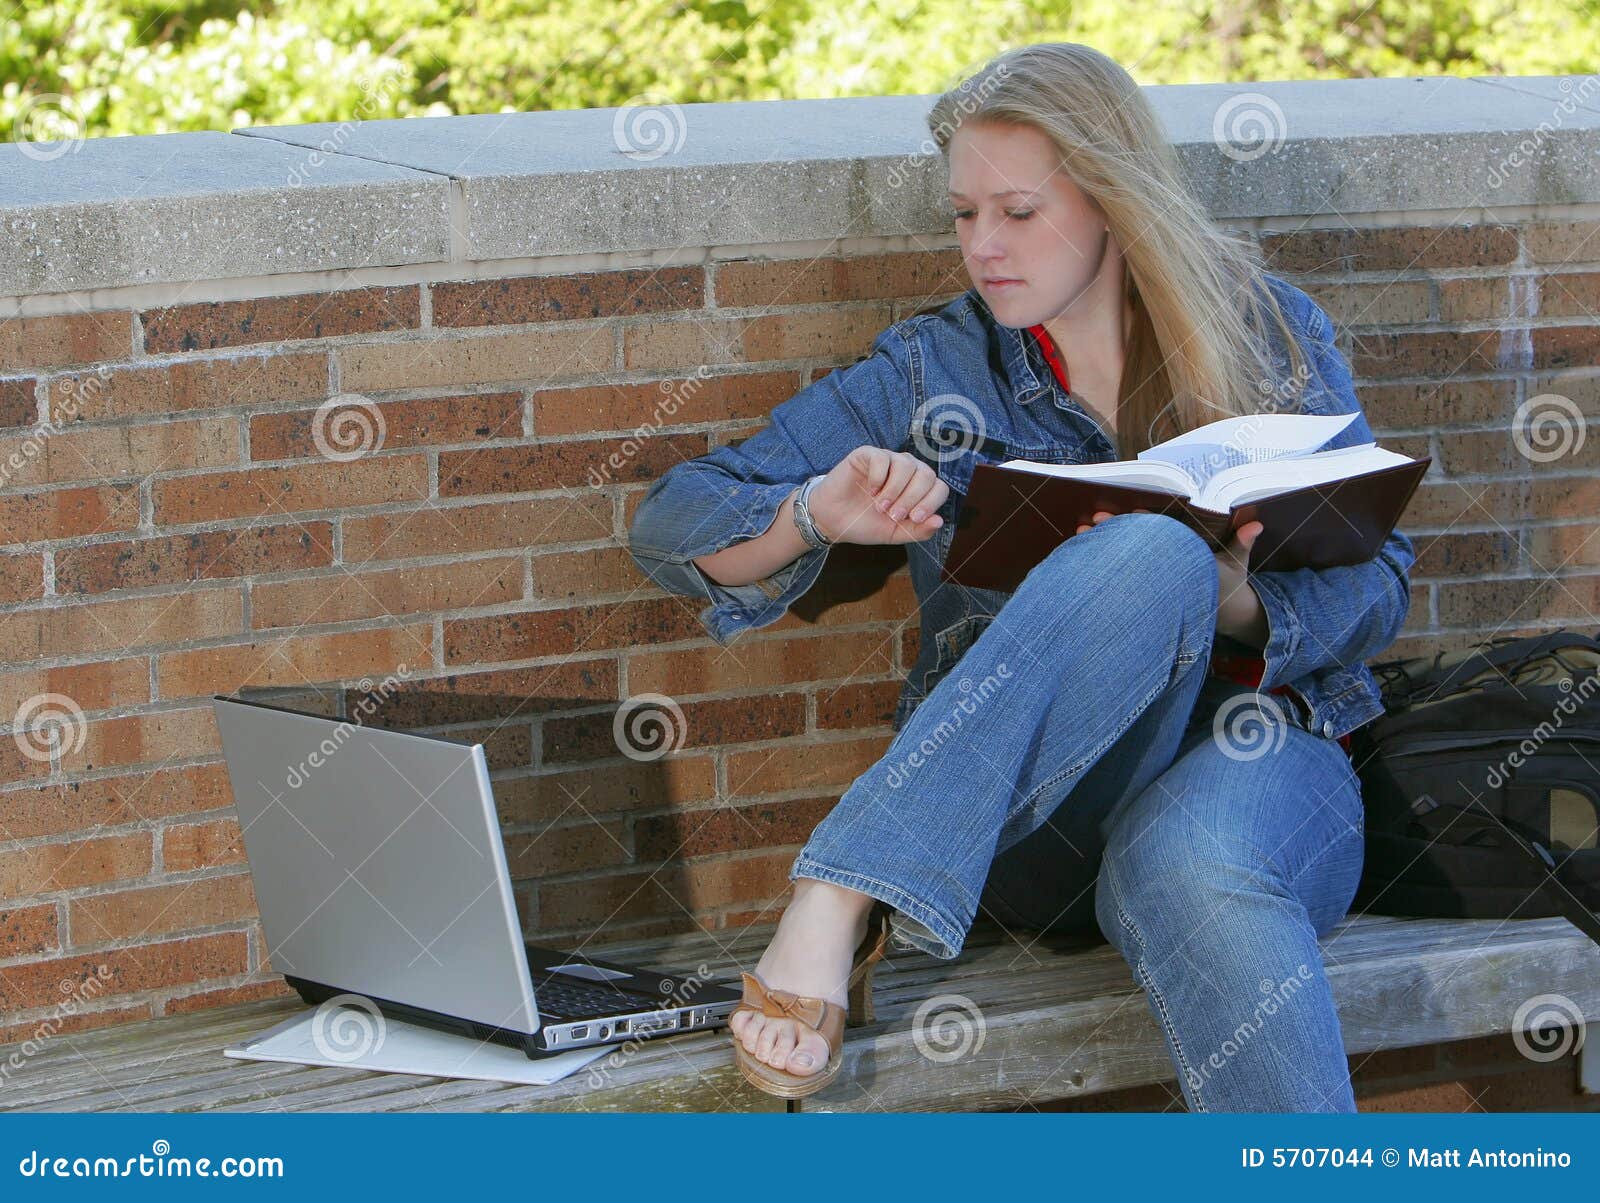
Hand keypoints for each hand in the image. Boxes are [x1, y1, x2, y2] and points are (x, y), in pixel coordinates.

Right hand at [808, 446, 949, 545]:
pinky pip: (883, 458)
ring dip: (895, 489)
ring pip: (907, 464)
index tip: (914, 518)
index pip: (939, 488)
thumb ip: (918, 530)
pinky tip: (870, 490)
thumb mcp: (895, 533)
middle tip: (893, 515)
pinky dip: (879, 477)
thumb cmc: (865, 523)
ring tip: (880, 506)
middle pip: (926, 475)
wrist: (834, 520)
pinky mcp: (868, 454)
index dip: (931, 503)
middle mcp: (907, 470)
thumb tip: (940, 521)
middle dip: (911, 498)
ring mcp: (889, 460)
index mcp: (918, 488)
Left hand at [1074, 510, 1269, 645]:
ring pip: (1121, 568)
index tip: (1126, 513)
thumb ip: (1242, 543)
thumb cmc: (1228, 584)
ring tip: (1078, 533)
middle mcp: (1166, 578)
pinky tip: (1078, 554)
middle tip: (1090, 522)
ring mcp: (1154, 590)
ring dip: (1098, 550)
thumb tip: (1256, 523)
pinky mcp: (1145, 600)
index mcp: (1185, 564)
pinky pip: (1119, 583)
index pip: (1160, 542)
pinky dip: (1100, 568)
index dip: (1141, 526)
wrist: (1223, 619)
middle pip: (1134, 553)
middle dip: (1112, 536)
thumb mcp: (1237, 564)